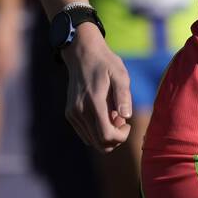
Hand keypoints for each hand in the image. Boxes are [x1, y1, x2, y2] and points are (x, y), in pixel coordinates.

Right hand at [62, 21, 132, 151]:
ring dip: (106, 135)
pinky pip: (85, 134)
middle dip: (115, 138)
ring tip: (112, 115)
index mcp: (93, 102)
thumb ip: (123, 96)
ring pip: (91, 141)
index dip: (121, 137)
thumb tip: (126, 117)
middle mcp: (80, 111)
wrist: (82, 53)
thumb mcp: (120, 74)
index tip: (127, 123)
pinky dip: (96, 131)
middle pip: (99, 144)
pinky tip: (103, 115)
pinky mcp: (70, 114)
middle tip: (121, 120)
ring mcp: (73, 114)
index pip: (106, 136)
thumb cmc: (105, 63)